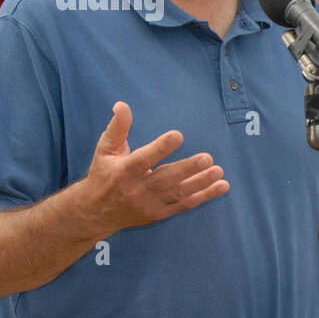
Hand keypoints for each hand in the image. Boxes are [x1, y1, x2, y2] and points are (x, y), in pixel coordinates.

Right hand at [81, 101, 228, 234]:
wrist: (97, 213)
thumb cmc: (103, 174)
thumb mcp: (105, 149)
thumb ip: (117, 127)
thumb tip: (122, 105)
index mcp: (123, 172)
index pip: (143, 159)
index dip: (160, 148)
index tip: (177, 135)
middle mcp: (137, 190)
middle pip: (165, 179)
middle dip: (187, 169)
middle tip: (208, 158)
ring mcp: (151, 204)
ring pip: (179, 193)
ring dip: (201, 183)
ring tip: (219, 172)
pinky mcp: (161, 213)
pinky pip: (185, 205)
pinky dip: (204, 196)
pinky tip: (221, 186)